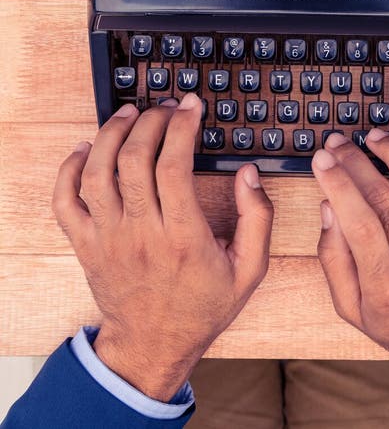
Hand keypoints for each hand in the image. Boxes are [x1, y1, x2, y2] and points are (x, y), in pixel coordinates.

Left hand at [52, 94, 272, 401]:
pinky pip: (65, 201)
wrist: (152, 347)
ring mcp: (108, 238)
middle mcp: (141, 233)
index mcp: (183, 237)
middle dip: (150, 121)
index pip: (174, 166)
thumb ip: (256, 218)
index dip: (182, 126)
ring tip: (130, 114)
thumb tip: (249, 173)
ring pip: (97, 173)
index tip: (192, 106)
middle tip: (166, 107)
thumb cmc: (201, 307)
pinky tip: (87, 148)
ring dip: (111, 133)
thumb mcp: (249, 270)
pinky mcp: (86, 244)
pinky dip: (69, 169)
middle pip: (133, 159)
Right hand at [312, 130, 388, 403]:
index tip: (322, 159)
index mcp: (385, 285)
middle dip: (355, 161)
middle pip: (384, 198)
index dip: (337, 183)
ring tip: (374, 137)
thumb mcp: (354, 311)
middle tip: (337, 142)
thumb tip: (328, 208)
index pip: (357, 222)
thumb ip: (334, 261)